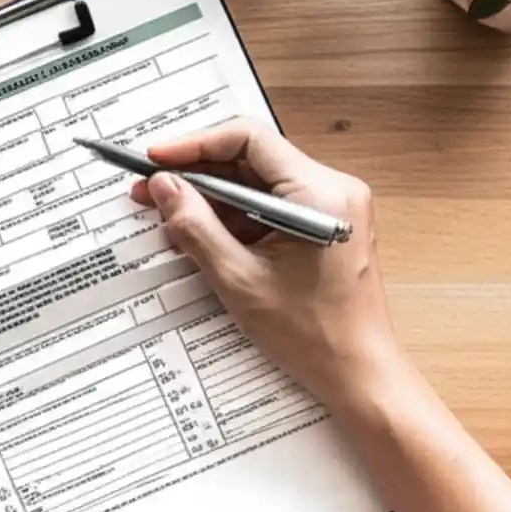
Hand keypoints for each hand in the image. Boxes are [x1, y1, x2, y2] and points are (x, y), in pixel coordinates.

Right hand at [129, 118, 406, 410]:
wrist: (358, 372)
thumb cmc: (314, 335)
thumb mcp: (239, 279)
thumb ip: (196, 227)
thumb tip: (164, 188)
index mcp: (320, 195)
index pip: (249, 139)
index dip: (195, 144)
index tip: (157, 158)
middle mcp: (332, 190)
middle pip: (250, 159)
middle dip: (197, 174)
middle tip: (151, 189)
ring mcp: (331, 207)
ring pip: (257, 183)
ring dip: (212, 198)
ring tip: (168, 216)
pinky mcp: (323, 224)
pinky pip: (270, 205)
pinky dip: (234, 216)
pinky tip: (200, 233)